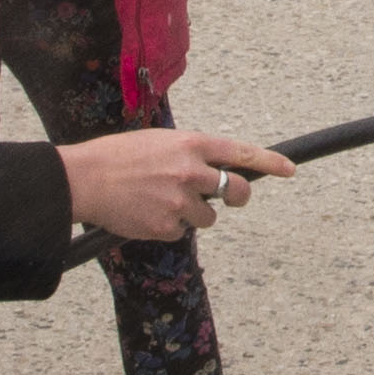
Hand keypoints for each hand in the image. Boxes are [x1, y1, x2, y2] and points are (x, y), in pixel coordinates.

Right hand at [57, 127, 295, 243]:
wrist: (83, 180)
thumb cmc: (116, 158)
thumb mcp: (158, 142)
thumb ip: (188, 154)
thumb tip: (211, 174)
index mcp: (190, 144)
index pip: (241, 153)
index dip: (270, 162)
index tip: (289, 170)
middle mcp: (191, 171)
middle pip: (235, 190)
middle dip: (235, 196)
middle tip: (226, 197)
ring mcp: (180, 201)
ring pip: (208, 217)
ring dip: (192, 213)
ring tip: (159, 201)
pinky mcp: (167, 226)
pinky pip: (182, 232)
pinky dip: (168, 226)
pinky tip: (146, 213)